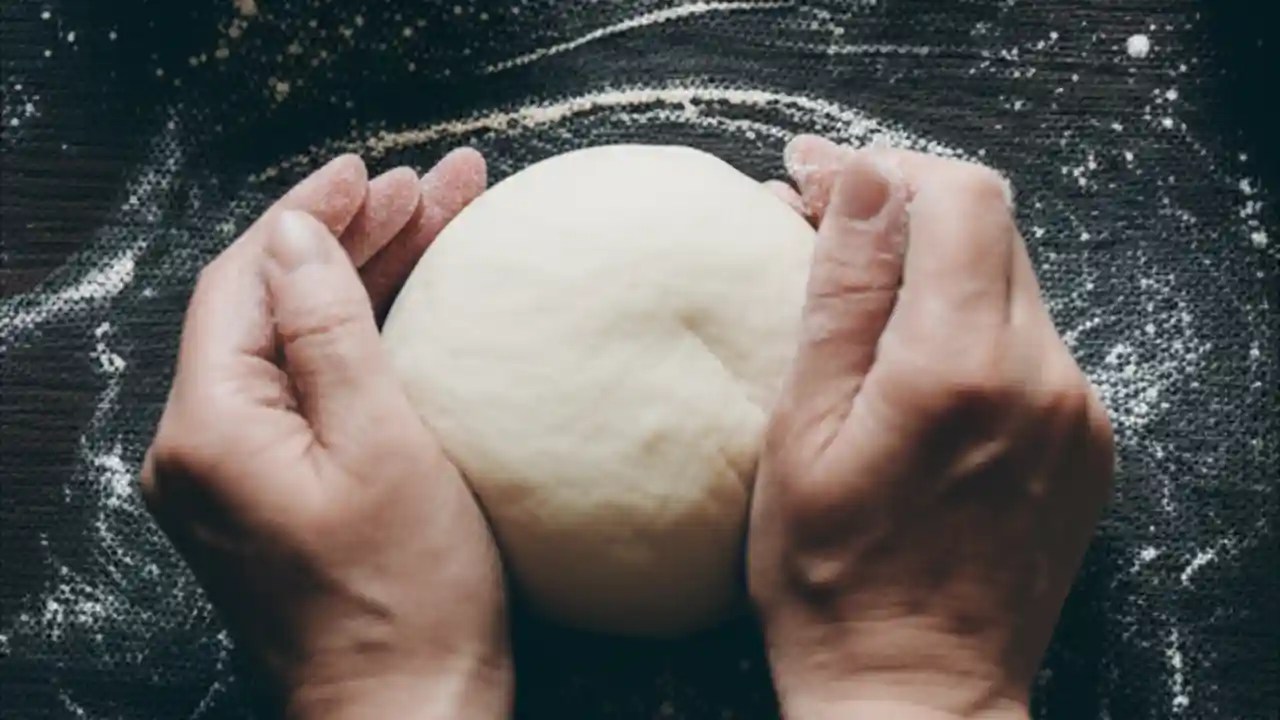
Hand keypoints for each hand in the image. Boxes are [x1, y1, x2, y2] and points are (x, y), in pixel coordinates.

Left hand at [140, 150, 510, 719]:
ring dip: (363, 279)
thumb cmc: (407, 596)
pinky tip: (410, 302)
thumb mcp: (382, 444)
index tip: (370, 168)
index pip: (245, 280)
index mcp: (209, 429)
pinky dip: (357, 338)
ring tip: (437, 221)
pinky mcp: (272, 493)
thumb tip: (293, 234)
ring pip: (293, 341)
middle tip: (430, 187)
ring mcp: (234, 474)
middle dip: (352, 237)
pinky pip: (307, 389)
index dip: (308, 214)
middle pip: (269, 303)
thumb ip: (327, 330)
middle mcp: (200, 447)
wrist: (409, 710)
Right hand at [749, 136, 1113, 719]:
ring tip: (864, 293)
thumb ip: (843, 293)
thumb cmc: (828, 576)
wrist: (914, 690)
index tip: (817, 183)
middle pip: (993, 227)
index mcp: (960, 367)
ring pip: (1014, 280)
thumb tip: (860, 178)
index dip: (887, 170)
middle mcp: (1042, 376)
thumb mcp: (800, 430)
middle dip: (908, 206)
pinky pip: (1033, 340)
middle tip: (825, 223)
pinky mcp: (1087, 442)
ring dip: (939, 265)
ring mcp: (1078, 411)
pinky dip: (974, 321)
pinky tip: (916, 359)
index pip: (959, 197)